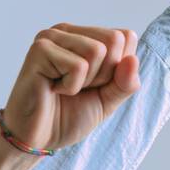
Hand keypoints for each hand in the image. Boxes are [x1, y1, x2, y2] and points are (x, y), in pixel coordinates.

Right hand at [1, 25, 141, 152]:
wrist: (36, 139)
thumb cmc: (66, 117)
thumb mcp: (108, 100)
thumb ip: (126, 82)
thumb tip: (132, 60)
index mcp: (85, 36)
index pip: (126, 37)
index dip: (118, 69)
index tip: (92, 85)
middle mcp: (67, 31)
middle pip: (115, 40)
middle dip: (103, 74)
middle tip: (77, 88)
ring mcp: (51, 37)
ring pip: (97, 50)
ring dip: (86, 81)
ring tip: (64, 89)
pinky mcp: (40, 50)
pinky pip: (77, 65)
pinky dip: (70, 87)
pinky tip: (52, 89)